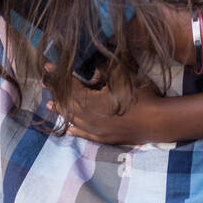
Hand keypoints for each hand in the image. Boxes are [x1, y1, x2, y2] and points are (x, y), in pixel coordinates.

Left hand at [50, 69, 167, 145]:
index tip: (48, 65)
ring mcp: (96, 130)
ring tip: (50, 104)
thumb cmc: (140, 95)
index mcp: (91, 102)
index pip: (68, 86)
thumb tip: (92, 64)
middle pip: (67, 103)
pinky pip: (84, 134)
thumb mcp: (122, 75)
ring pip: (73, 119)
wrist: (157, 121)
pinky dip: (75, 130)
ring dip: (61, 110)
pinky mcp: (104, 138)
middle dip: (55, 92)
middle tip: (44, 83)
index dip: (58, 75)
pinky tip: (69, 129)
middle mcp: (89, 118)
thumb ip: (104, 68)